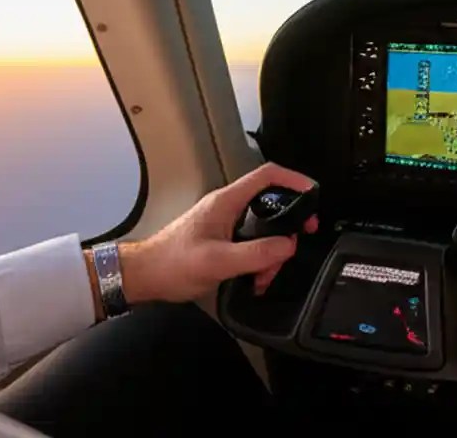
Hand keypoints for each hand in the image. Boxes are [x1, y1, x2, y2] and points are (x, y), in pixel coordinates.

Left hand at [117, 163, 318, 303]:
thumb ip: (256, 253)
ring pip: (263, 229)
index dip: (293, 180)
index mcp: (226, 202)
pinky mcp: (222, 239)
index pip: (267, 176)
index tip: (312, 193)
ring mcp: (225, 223)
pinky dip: (259, 260)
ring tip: (265, 277)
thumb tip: (288, 245)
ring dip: (271, 253)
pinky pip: (252, 243)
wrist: (143, 277)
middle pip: (271, 205)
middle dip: (287, 228)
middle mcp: (227, 208)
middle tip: (297, 243)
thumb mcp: (218, 261)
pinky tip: (255, 279)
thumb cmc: (171, 264)